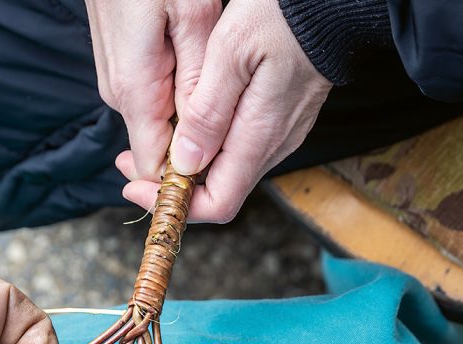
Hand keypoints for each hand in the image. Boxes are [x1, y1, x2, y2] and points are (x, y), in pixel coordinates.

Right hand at [86, 0, 223, 180]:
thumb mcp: (193, 15)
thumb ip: (196, 85)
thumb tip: (195, 147)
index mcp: (135, 90)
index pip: (155, 167)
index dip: (188, 180)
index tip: (223, 170)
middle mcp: (119, 93)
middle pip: (160, 146)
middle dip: (197, 141)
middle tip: (234, 106)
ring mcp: (116, 79)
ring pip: (159, 120)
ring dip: (192, 110)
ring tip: (217, 71)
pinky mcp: (122, 66)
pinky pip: (153, 96)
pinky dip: (180, 90)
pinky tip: (197, 58)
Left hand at [97, 0, 330, 222]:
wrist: (330, 5)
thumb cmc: (281, 18)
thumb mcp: (231, 54)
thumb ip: (207, 113)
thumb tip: (184, 164)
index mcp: (258, 136)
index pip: (217, 204)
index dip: (174, 205)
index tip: (137, 188)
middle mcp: (273, 145)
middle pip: (218, 192)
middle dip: (171, 186)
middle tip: (132, 165)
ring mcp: (280, 134)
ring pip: (227, 171)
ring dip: (187, 167)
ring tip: (154, 144)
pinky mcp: (280, 120)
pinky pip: (240, 149)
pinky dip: (207, 148)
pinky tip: (188, 127)